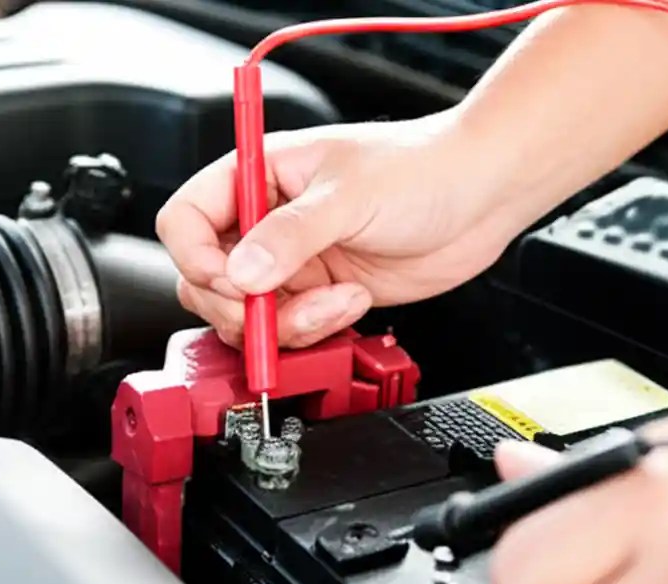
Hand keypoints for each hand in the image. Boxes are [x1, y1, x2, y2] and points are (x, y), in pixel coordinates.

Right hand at [155, 112, 533, 347]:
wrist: (481, 196)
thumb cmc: (421, 168)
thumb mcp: (349, 195)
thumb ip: (290, 236)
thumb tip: (241, 273)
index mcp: (257, 176)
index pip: (186, 220)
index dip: (197, 257)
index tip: (233, 281)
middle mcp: (267, 221)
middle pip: (206, 280)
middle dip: (241, 305)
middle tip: (278, 304)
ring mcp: (294, 262)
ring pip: (248, 316)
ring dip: (285, 323)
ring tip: (334, 302)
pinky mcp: (322, 295)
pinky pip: (293, 331)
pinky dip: (316, 330)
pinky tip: (352, 302)